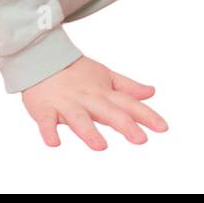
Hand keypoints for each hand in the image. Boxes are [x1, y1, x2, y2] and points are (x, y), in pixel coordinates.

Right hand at [21, 56, 167, 149]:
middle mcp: (87, 99)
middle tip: (141, 139)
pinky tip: (54, 142)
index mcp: (102, 92)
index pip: (128, 104)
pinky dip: (49, 131)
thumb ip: (127, 87)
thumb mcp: (104, 76)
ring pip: (78, 118)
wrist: (40, 55)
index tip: (163, 127)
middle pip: (108, 112)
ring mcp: (66, 104)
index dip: (146, 115)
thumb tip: (151, 92)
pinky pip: (46, 121)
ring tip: (101, 146)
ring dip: (89, 132)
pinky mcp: (44, 109)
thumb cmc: (75, 71)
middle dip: (124, 125)